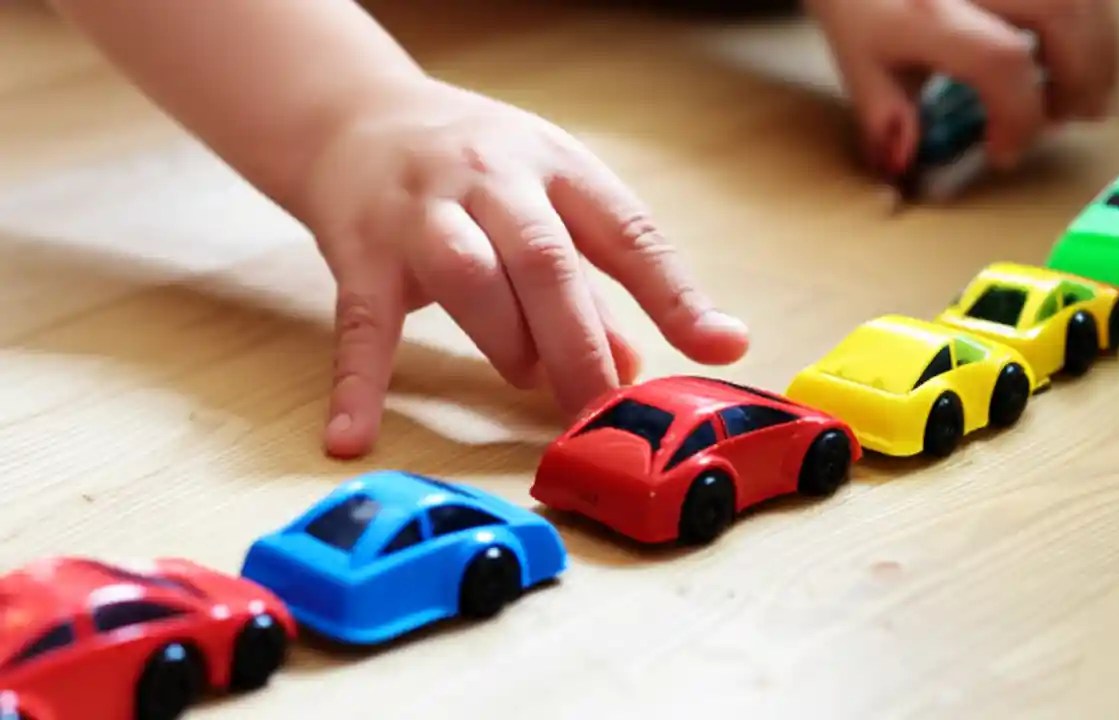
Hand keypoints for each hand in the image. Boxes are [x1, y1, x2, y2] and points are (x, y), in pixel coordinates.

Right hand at [299, 82, 749, 457]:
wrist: (356, 115)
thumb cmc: (474, 169)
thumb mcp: (545, 201)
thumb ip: (589, 285)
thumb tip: (632, 367)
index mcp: (557, 165)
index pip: (627, 230)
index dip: (676, 292)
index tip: (721, 345)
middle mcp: (492, 177)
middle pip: (546, 261)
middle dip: (582, 345)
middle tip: (604, 411)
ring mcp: (421, 210)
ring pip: (469, 278)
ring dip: (508, 344)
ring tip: (529, 381)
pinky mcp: (359, 248)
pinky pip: (362, 323)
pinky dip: (359, 383)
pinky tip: (354, 435)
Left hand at [807, 0, 1118, 174]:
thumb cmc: (863, 9)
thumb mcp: (861, 67)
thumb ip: (887, 119)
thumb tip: (904, 165)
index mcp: (925, 11)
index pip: (999, 60)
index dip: (1019, 114)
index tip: (1004, 152)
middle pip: (1060, 14)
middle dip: (1082, 75)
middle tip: (1075, 117)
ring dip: (1101, 45)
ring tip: (1087, 90)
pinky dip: (1094, 19)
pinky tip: (1083, 50)